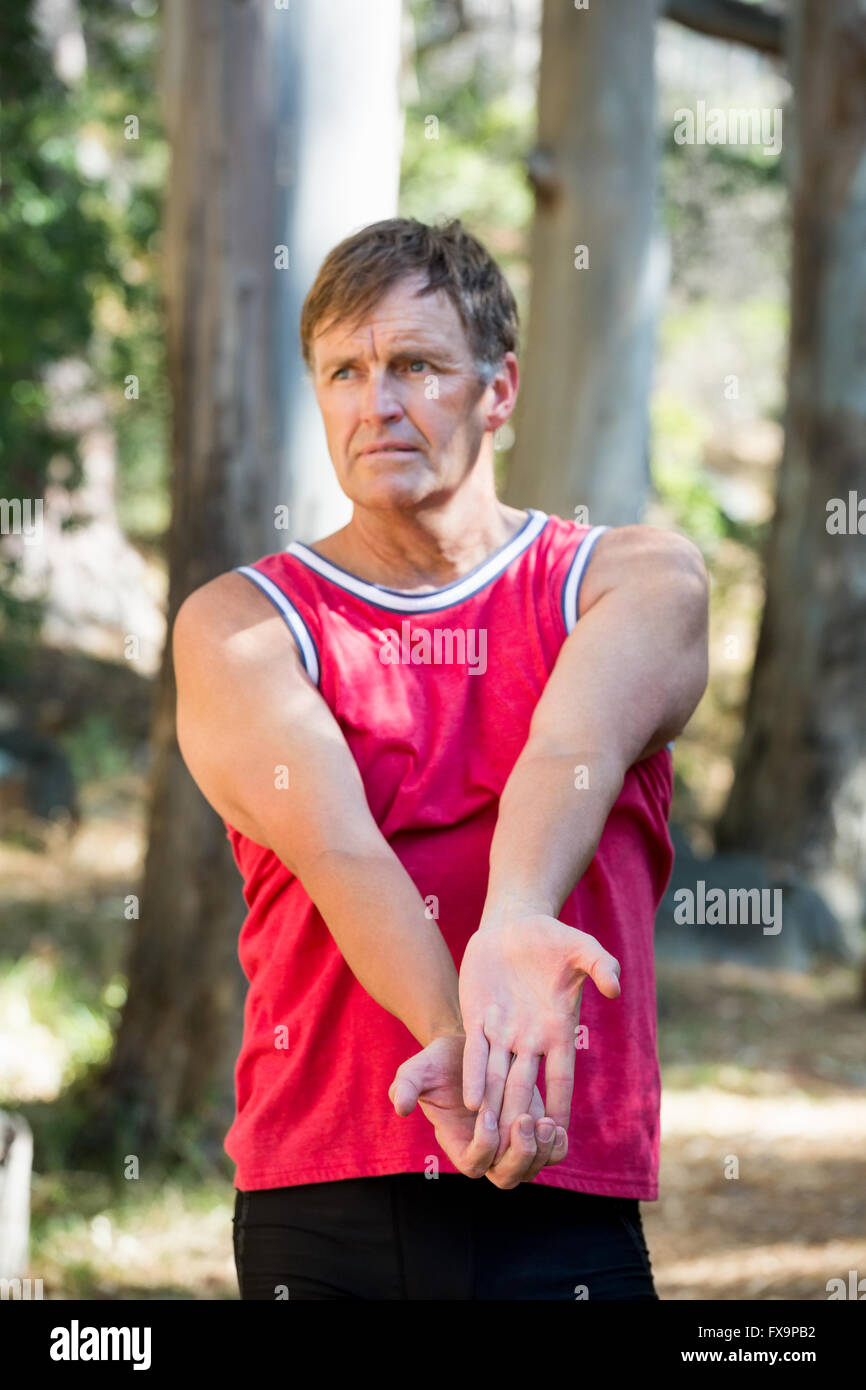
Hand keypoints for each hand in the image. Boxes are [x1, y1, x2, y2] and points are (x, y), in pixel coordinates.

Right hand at [388, 1033, 567, 1187]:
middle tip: (525, 1122)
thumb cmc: (441, 1061)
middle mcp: (487, 1151)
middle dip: (519, 1156)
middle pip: (507, 1177)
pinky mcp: (533, 1130)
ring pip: (531, 1169)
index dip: (483, 1146)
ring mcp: (512, 1144)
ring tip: (546, 1122)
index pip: (474, 1164)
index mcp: (458, 1143)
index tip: (487, 1114)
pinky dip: (557, 1147)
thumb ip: (406, 1085)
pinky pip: (551, 1154)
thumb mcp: (419, 1068)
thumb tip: (401, 1107)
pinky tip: (557, 1125)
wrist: (471, 1047)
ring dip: (541, 1151)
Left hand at [458, 913, 620, 1161]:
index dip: (560, 1106)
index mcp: (557, 1031)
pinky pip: (476, 1054)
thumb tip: (615, 986)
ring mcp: (502, 1032)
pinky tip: (471, 1101)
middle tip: (520, 1150)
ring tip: (492, 1137)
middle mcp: (529, 1040)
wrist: (513, 925)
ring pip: (498, 1078)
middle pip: (526, 1087)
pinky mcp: (478, 1020)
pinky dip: (474, 1076)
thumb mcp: (581, 947)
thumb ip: (600, 965)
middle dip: (523, 1117)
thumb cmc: (552, 939)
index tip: (560, 1137)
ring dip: (495, 1105)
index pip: (560, 1078)